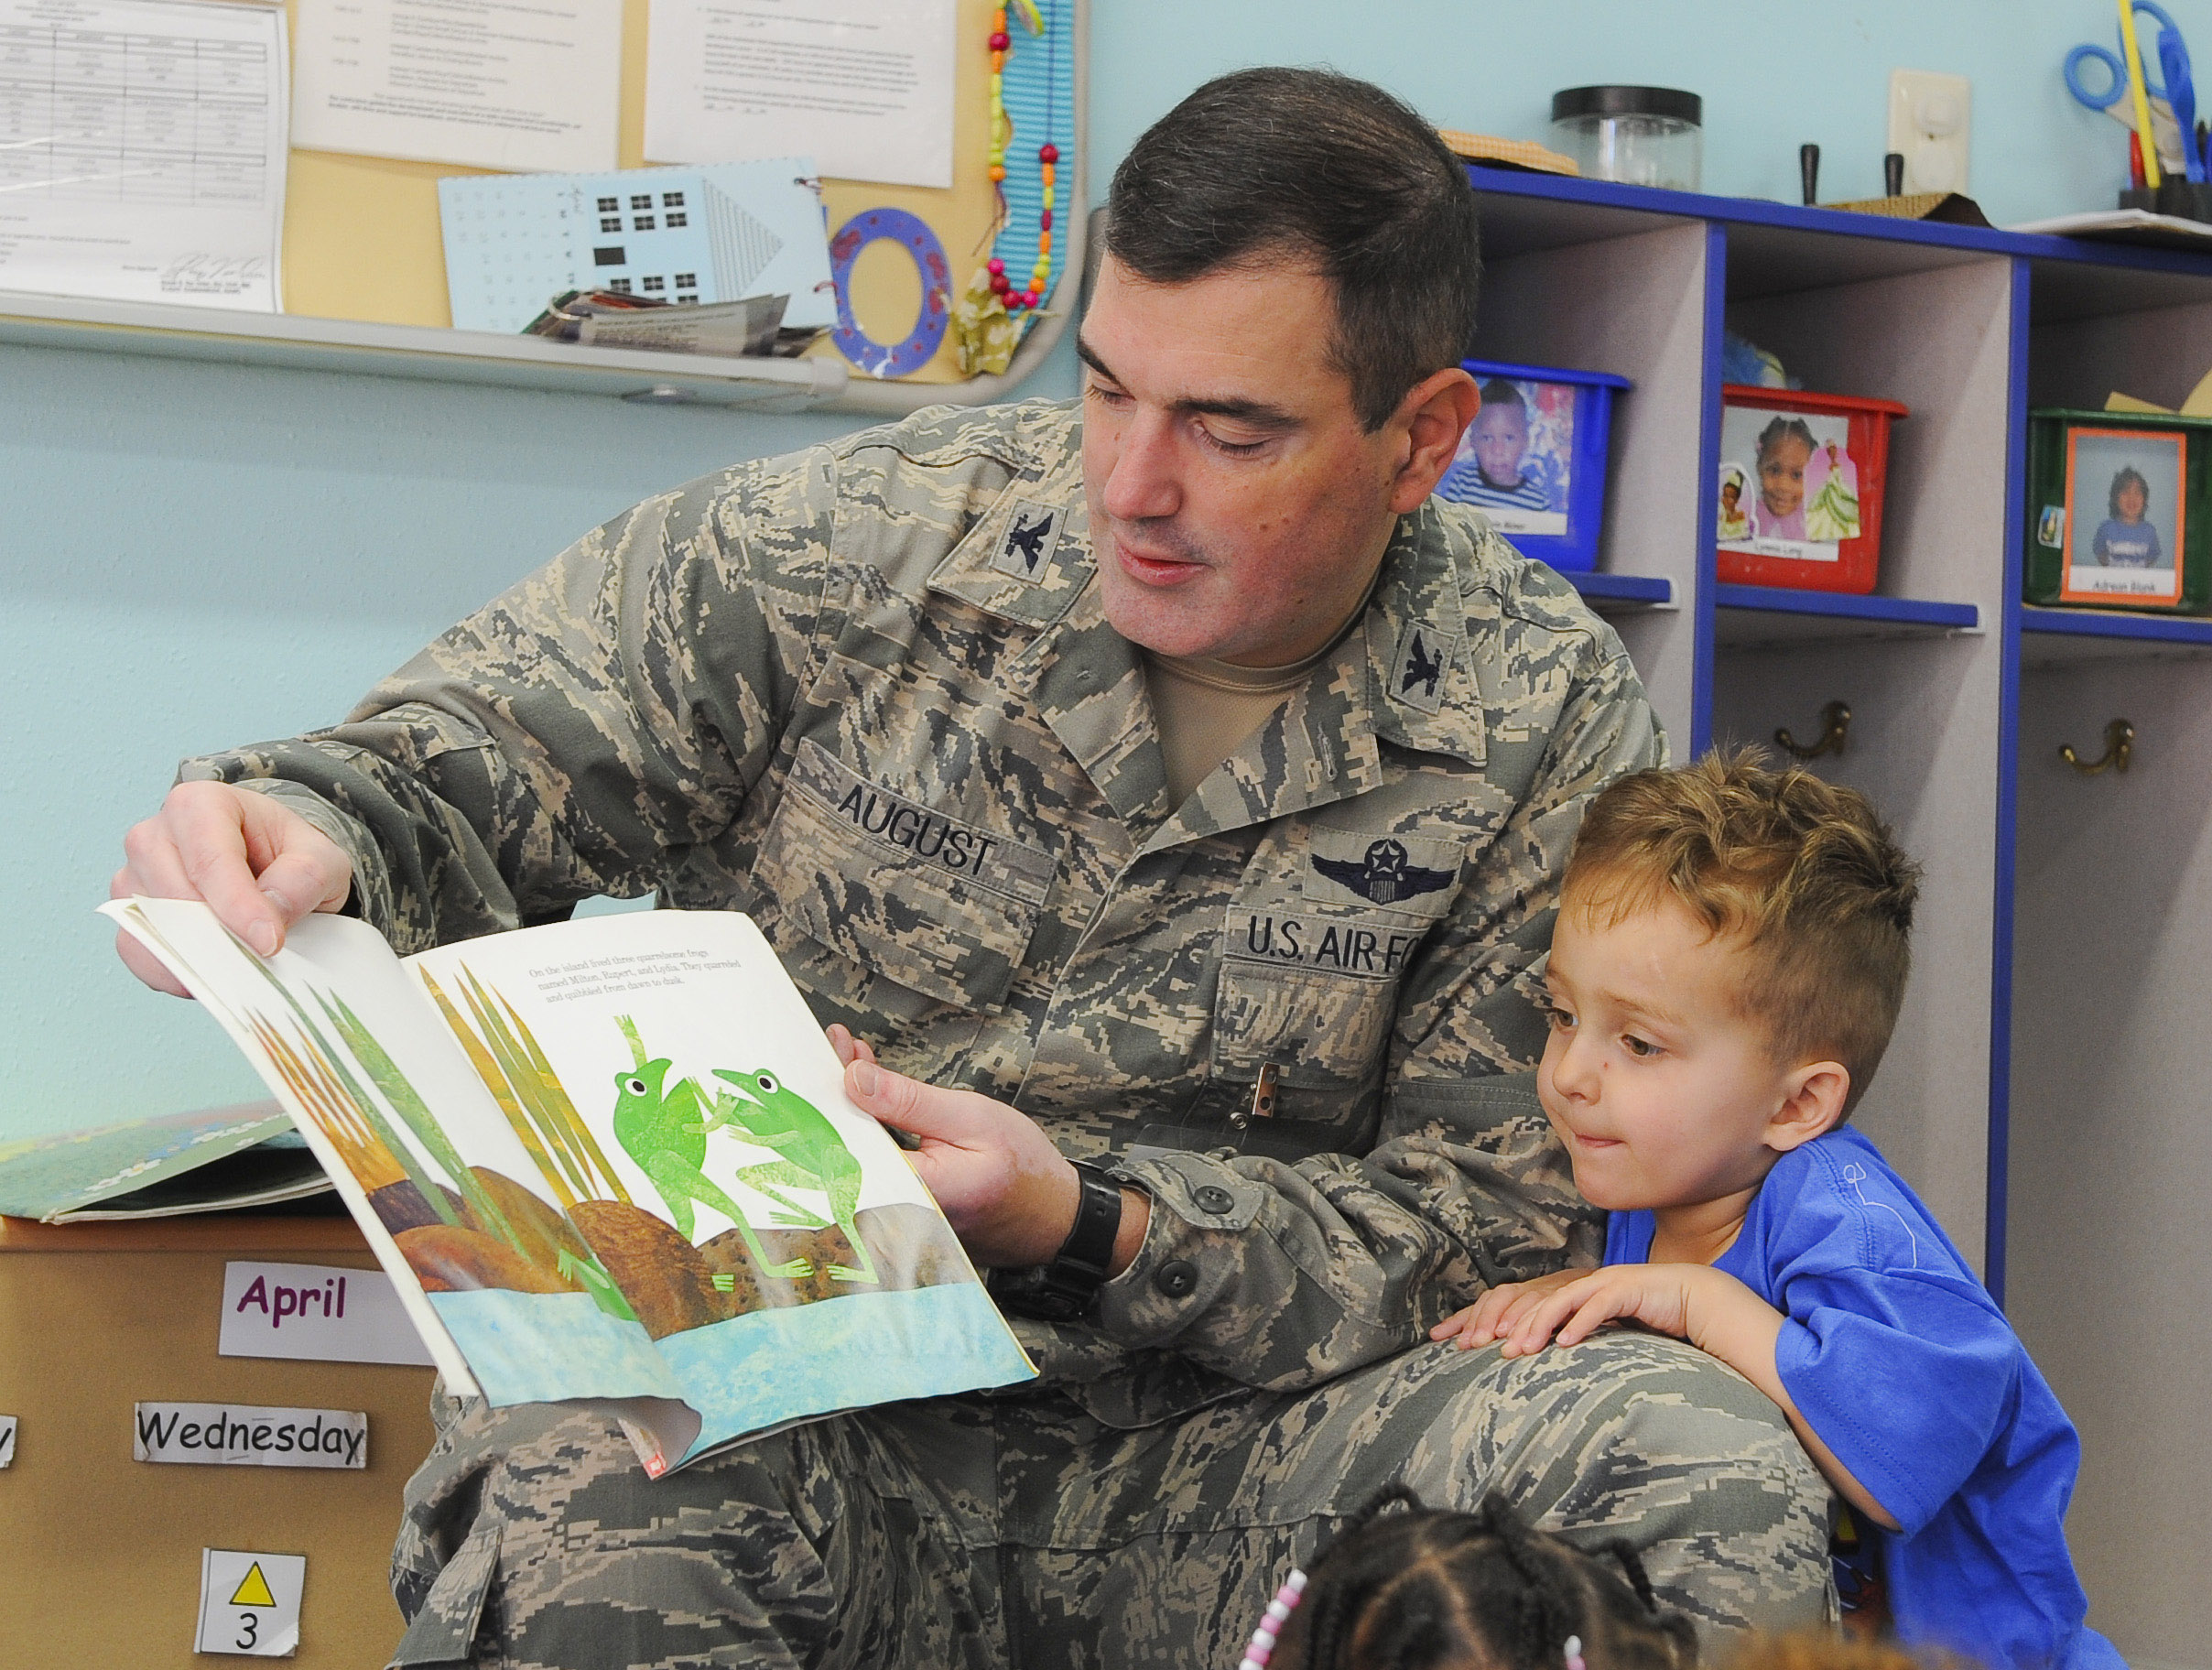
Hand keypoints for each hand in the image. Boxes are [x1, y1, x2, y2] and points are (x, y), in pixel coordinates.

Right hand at [112, 782, 352, 994]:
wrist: (271, 865)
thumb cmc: (289, 853)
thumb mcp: (320, 858)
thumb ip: (302, 880)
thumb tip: (267, 921)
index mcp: (201, 804)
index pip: (210, 859)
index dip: (238, 906)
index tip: (268, 942)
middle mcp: (155, 834)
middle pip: (173, 893)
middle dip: (217, 932)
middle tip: (257, 958)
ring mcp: (134, 874)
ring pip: (150, 922)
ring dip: (193, 953)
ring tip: (239, 967)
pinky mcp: (129, 914)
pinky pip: (134, 949)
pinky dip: (169, 970)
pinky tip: (208, 974)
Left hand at [837, 1047, 1081, 1266]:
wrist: (1053, 1216)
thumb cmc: (1023, 1167)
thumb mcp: (970, 1118)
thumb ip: (908, 1101)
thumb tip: (854, 1079)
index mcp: (910, 1191)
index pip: (847, 1142)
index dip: (831, 1096)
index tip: (828, 1052)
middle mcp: (894, 1211)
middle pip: (846, 1148)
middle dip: (838, 1094)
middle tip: (839, 1046)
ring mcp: (897, 1216)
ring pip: (859, 1155)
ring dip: (852, 1108)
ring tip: (851, 1059)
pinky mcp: (904, 1212)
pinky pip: (876, 1166)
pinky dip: (871, 1128)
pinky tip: (869, 1094)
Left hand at [1473, 1262, 1754, 1359]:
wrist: (1695, 1298)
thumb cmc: (1650, 1318)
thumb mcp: (1608, 1330)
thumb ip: (1580, 1338)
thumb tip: (1549, 1365)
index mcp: (1576, 1292)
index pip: (1531, 1304)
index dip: (1504, 1321)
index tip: (1480, 1345)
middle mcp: (1585, 1283)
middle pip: (1538, 1301)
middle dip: (1513, 1325)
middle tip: (1492, 1351)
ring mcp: (1605, 1283)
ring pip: (1562, 1301)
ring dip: (1539, 1325)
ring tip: (1522, 1349)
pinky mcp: (1628, 1289)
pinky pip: (1598, 1306)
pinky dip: (1580, 1323)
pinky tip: (1566, 1343)